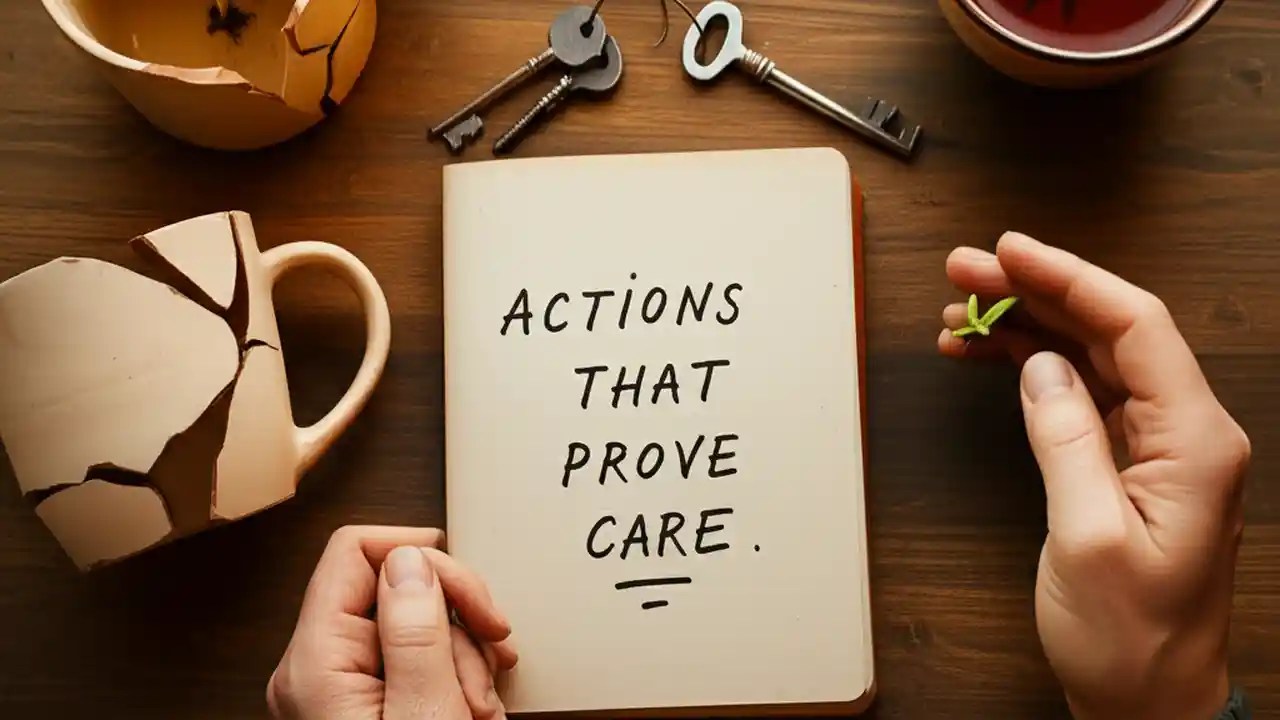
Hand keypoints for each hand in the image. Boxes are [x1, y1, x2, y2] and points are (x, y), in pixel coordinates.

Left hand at [267, 526, 518, 719]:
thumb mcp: (426, 713)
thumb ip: (416, 633)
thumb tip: (410, 558)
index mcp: (316, 663)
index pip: (353, 551)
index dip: (421, 557)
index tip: (470, 592)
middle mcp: (319, 667)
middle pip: (394, 585)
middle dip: (457, 616)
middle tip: (493, 647)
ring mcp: (342, 684)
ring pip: (418, 621)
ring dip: (465, 656)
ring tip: (479, 706)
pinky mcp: (367, 699)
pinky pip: (418, 656)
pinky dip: (456, 677)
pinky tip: (472, 709)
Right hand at [939, 232, 1249, 719]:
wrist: (1150, 702)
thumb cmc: (1130, 640)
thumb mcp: (1087, 539)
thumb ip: (1066, 441)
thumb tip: (1041, 367)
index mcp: (1194, 443)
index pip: (1135, 327)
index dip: (1070, 278)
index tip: (1011, 252)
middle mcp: (1185, 434)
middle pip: (1109, 331)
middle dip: (1035, 291)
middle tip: (964, 270)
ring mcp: (1158, 448)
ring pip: (1089, 356)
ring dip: (1026, 326)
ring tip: (959, 308)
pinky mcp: (1128, 465)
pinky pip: (1079, 394)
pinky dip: (1029, 369)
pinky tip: (985, 358)